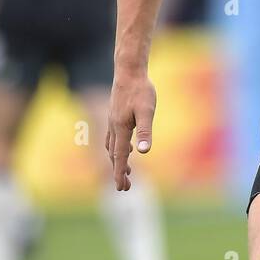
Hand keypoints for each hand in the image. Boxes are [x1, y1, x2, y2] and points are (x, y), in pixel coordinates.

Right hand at [106, 71, 155, 190]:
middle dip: (119, 172)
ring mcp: (113, 121)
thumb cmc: (140, 90)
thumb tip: (144, 152)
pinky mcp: (115, 115)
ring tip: (128, 172)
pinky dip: (118, 148)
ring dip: (118, 161)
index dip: (120, 173)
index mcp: (121, 129)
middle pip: (115, 155)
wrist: (129, 71)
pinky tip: (128, 147)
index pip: (120, 157)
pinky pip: (113, 137)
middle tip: (125, 187)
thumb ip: (145, 132)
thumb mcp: (147, 111)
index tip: (121, 188)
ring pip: (113, 147)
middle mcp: (114, 127)